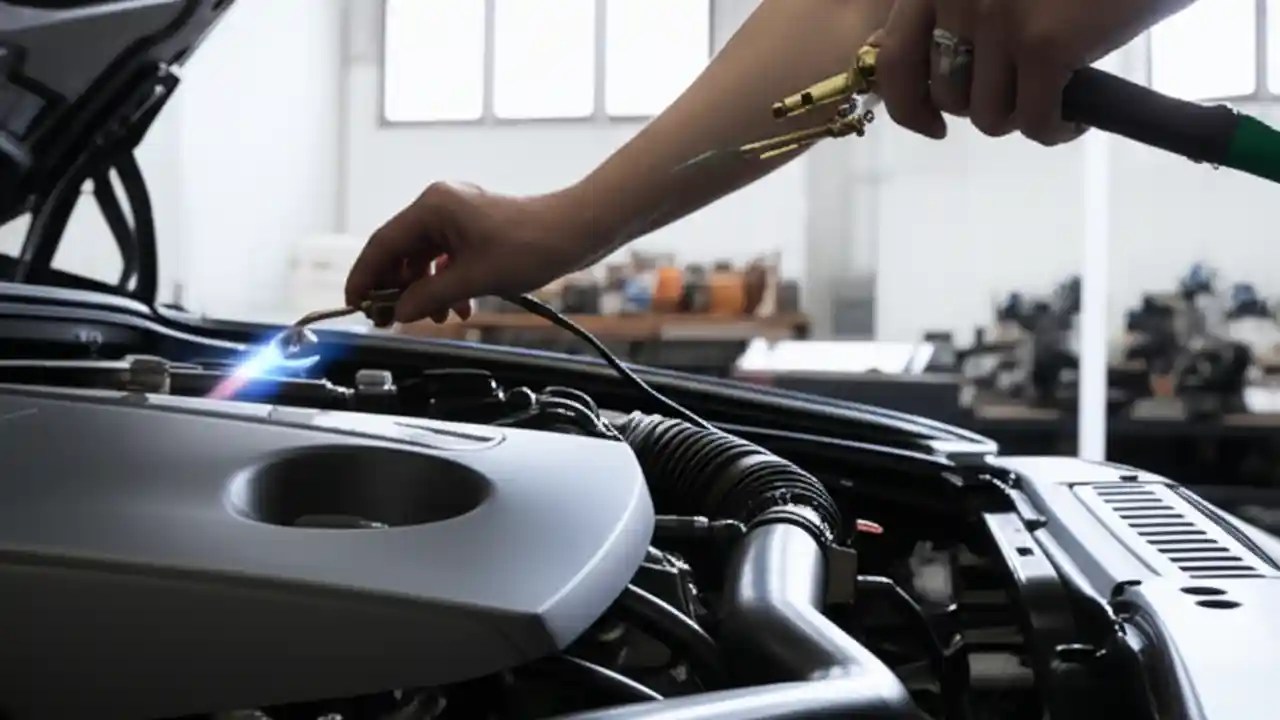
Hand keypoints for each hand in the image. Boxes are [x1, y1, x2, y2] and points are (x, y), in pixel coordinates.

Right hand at [345, 182, 600, 325]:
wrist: (574, 232)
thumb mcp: (472, 279)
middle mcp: (439, 205)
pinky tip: (458, 308)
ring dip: (425, 290)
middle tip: (390, 320)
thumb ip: (428, 296)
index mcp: (432, 207)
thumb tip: (399, 312)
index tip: (354, 303)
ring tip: (434, 318)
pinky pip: (446, 258)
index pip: (382, 244)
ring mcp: (457, 215)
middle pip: (401, 252)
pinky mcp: (473, 228)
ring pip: (424, 258)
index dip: (364, 277)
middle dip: (397, 289)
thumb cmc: (530, 245)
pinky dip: (446, 283)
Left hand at [874, 0, 1190, 144]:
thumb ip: (964, 4)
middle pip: (947, 93)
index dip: (907, 103)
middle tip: (1024, 96)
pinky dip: (1057, 129)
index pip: (894, 56)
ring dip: (1023, 117)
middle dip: (985, 105)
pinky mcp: (1044, 44)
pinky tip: (1079, 117)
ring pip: (989, 114)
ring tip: (1056, 98)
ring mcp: (996, 18)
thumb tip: (940, 67)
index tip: (933, 124)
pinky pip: (1036, 120)